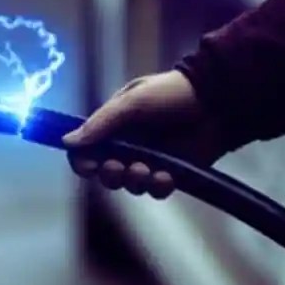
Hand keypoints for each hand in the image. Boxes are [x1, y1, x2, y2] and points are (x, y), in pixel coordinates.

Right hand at [62, 70, 230, 198]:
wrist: (217, 102)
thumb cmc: (171, 94)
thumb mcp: (132, 102)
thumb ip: (101, 123)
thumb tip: (67, 142)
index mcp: (112, 125)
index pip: (85, 149)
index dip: (82, 161)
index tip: (89, 166)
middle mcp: (126, 145)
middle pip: (102, 173)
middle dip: (108, 175)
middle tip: (118, 168)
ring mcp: (148, 160)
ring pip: (128, 184)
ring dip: (133, 181)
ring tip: (148, 170)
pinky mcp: (170, 173)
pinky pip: (155, 190)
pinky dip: (158, 186)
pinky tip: (166, 176)